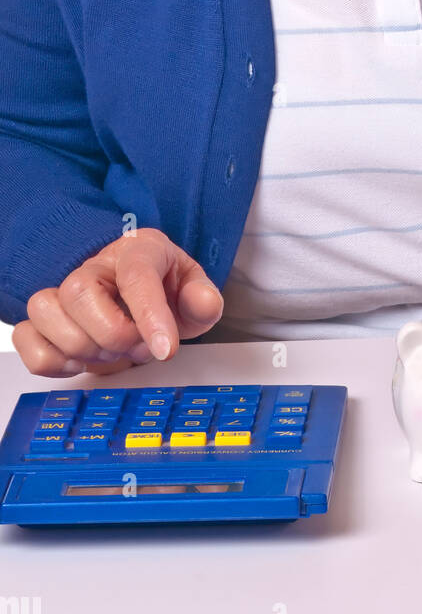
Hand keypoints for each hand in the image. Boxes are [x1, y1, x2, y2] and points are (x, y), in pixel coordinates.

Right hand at [12, 228, 223, 376]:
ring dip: (83, 348)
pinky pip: (26, 338)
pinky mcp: (45, 319)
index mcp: (138, 251)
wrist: (139, 295)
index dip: (150, 314)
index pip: (136, 274)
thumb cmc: (165, 289)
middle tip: (141, 347)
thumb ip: (203, 299)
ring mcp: (64, 291)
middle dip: (114, 335)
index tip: (165, 350)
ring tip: (113, 353)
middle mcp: (95, 266)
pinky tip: (82, 362)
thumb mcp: (194, 291)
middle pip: (79, 292)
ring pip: (45, 313)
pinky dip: (52, 360)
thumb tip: (204, 304)